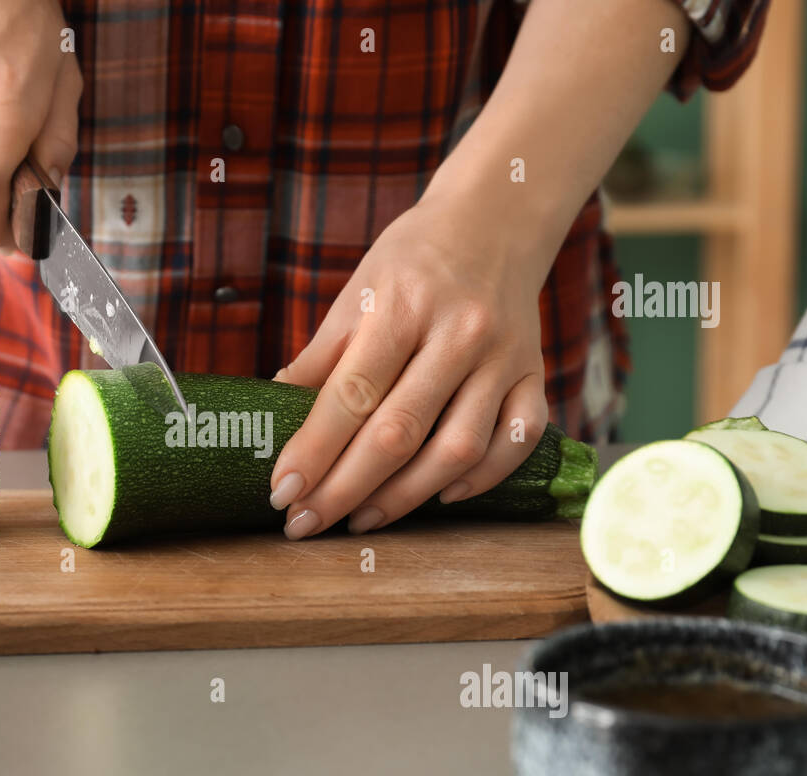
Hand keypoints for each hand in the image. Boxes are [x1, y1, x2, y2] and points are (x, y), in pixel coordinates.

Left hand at [269, 187, 550, 538]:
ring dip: (404, 497)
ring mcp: (503, 357)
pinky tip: (441, 495)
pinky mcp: (535, 373)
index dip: (314, 451)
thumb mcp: (357, 292)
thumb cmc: (412, 260)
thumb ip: (320, 357)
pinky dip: (480, 478)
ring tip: (362, 520)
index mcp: (403, 307)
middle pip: (399, 432)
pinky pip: (515, 441)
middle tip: (305, 524)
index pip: (351, 395)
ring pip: (457, 448)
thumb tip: (271, 413)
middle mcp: (458, 334)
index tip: (282, 493)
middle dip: (345, 489)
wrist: (495, 220)